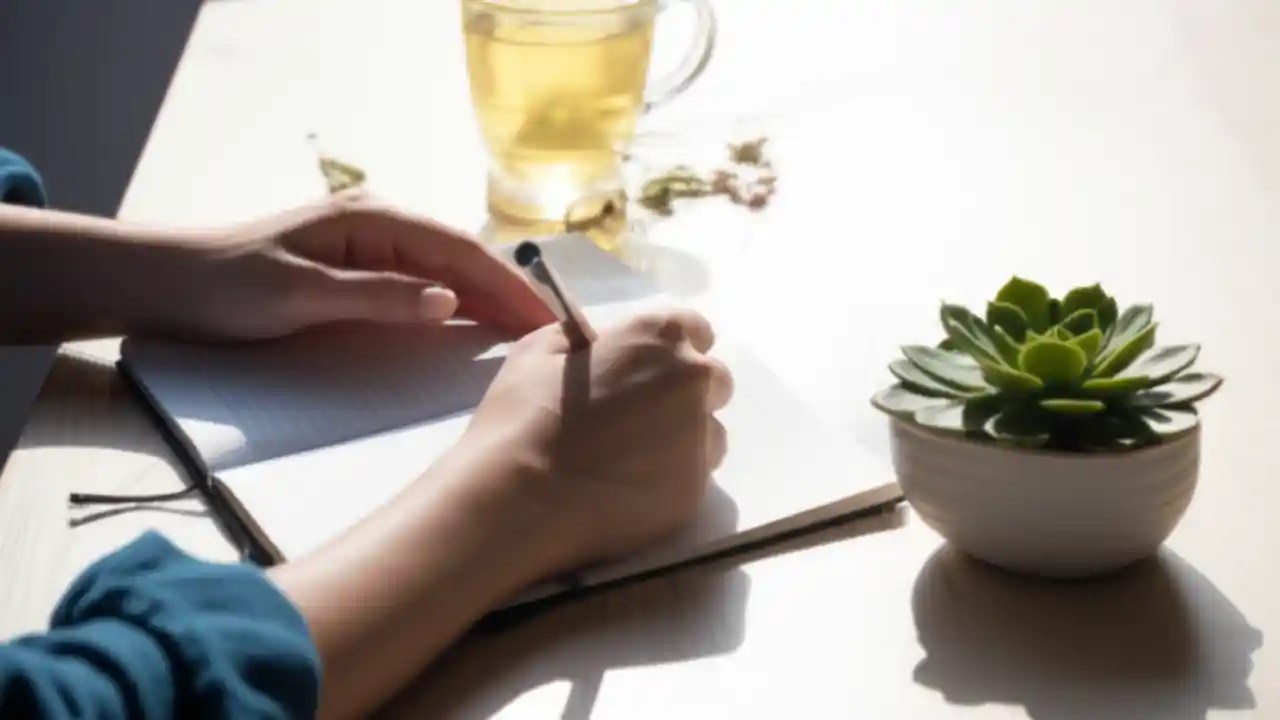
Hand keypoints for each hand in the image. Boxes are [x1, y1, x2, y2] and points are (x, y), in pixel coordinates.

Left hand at [166, 193, 554, 339]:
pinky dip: (455, 305)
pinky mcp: (356, 271)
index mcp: (372, 220)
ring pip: (446, 272)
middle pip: (462, 258)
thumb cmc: (226, 288)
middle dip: (510, 293)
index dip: (508, 285)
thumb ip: (379, 296)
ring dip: (487, 300)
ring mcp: (368, 247)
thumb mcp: (301, 294)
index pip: (460, 251)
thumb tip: (452, 301)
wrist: (166, 284)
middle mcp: (378, 225)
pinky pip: (421, 285)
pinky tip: (472, 326)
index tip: (545, 320)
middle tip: (553, 336)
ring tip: (527, 336)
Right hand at [452, 309, 734, 573]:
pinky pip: (691, 479)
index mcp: (660, 338)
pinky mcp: (694, 493)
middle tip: (637, 415)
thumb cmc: (523, 416)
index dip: (668, 348)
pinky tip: (626, 490)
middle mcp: (694, 384)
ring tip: (632, 460)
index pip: (695, 328)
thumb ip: (581, 341)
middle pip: (712, 382)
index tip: (644, 367)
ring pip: (709, 434)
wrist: (521, 501)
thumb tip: (593, 348)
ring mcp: (700, 442)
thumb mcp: (538, 351)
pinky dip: (668, 481)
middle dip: (684, 392)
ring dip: (682, 439)